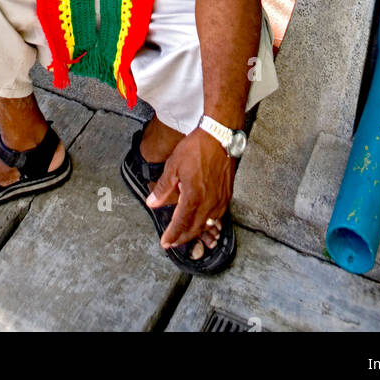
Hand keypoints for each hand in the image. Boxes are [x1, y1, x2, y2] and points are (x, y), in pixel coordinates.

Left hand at [145, 128, 233, 249]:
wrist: (220, 136)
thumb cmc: (198, 148)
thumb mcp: (173, 166)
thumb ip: (163, 188)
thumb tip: (152, 202)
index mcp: (194, 197)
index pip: (181, 224)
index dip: (172, 235)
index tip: (166, 243)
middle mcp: (209, 202)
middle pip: (195, 229)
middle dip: (183, 238)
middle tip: (173, 242)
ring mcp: (220, 200)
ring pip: (207, 224)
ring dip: (195, 231)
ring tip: (186, 233)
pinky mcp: (227, 194)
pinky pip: (217, 215)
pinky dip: (208, 222)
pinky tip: (203, 220)